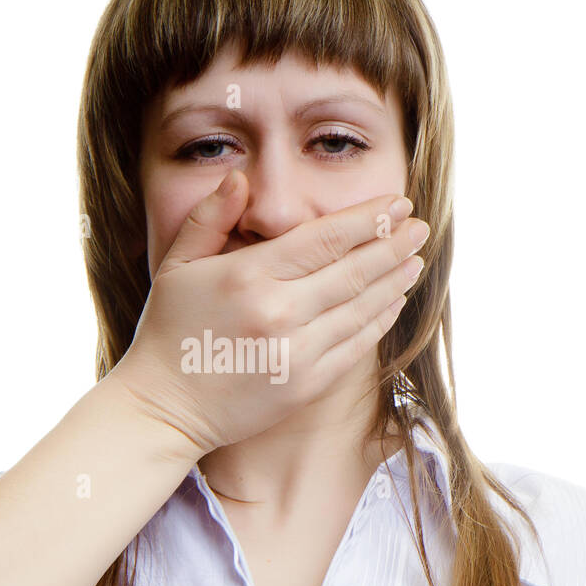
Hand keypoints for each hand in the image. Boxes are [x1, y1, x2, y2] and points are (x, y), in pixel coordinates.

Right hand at [110, 169, 427, 457]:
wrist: (164, 407)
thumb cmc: (169, 332)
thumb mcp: (177, 266)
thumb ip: (210, 218)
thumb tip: (241, 178)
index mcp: (248, 275)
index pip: (324, 238)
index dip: (368, 219)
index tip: (397, 204)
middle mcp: (278, 312)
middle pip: (353, 270)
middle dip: (394, 244)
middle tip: (420, 226)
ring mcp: (296, 352)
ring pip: (361, 308)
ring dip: (394, 280)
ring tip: (415, 260)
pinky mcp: (306, 385)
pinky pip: (355, 346)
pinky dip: (379, 320)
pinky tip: (393, 302)